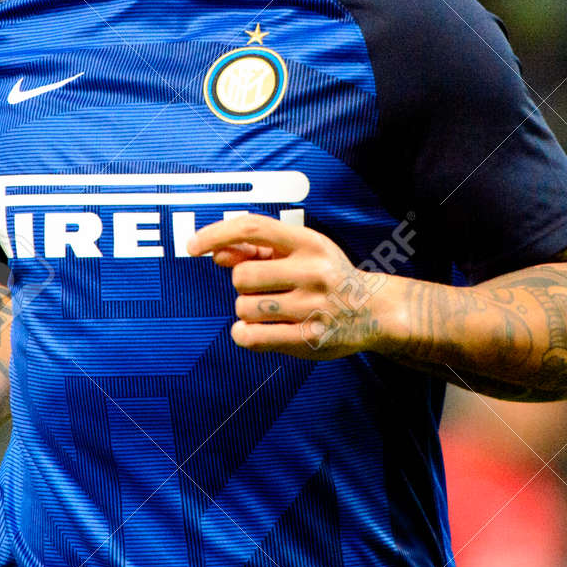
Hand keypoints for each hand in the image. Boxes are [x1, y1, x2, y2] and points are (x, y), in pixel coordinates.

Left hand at [186, 214, 387, 358]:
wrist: (374, 311)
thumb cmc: (326, 276)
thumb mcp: (299, 252)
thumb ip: (257, 250)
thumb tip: (216, 252)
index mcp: (308, 242)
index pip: (253, 228)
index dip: (215, 234)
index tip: (192, 247)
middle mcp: (313, 271)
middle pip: (241, 277)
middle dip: (242, 286)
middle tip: (264, 290)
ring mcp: (313, 306)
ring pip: (245, 308)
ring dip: (247, 311)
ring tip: (269, 310)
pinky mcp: (310, 338)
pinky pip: (253, 337)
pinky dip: (243, 335)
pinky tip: (250, 331)